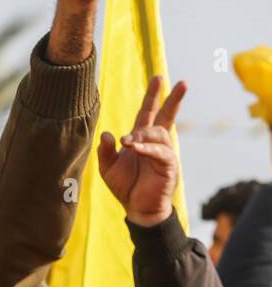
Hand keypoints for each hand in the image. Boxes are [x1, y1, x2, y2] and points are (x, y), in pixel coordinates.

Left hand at [97, 76, 185, 226]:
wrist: (137, 208)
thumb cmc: (125, 186)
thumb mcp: (107, 167)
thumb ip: (105, 150)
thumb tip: (108, 133)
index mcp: (140, 138)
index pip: (148, 112)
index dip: (153, 96)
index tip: (159, 78)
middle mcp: (155, 143)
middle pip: (165, 116)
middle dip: (172, 99)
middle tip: (182, 83)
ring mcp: (164, 153)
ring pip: (159, 134)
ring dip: (143, 135)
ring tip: (129, 143)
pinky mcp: (169, 166)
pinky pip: (160, 152)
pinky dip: (148, 149)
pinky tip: (137, 147)